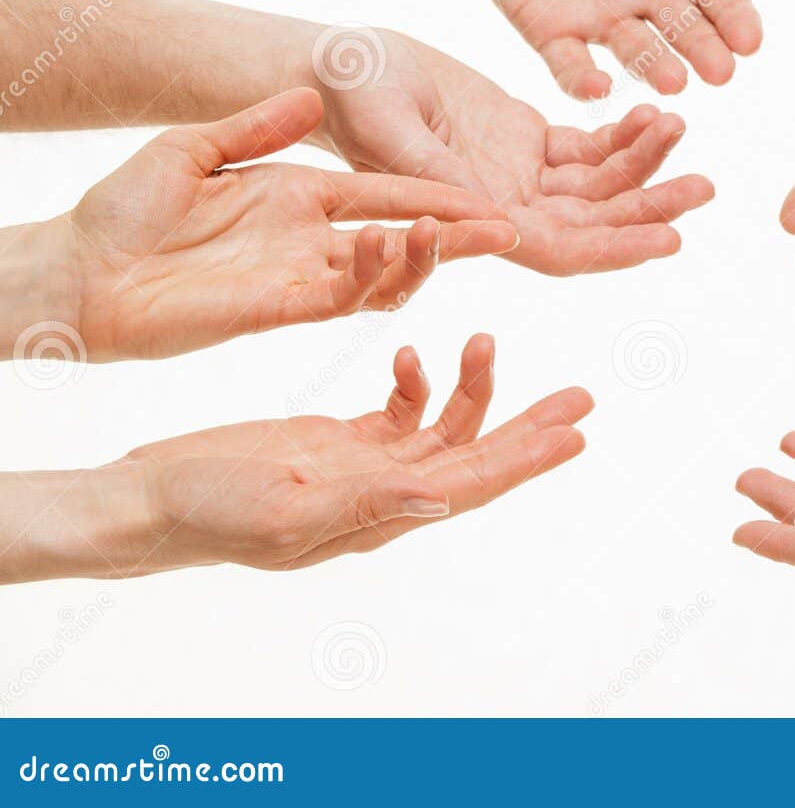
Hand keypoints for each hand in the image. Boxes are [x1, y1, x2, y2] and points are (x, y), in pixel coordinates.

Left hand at [64, 89, 516, 359]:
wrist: (78, 269)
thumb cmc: (122, 210)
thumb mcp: (193, 148)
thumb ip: (256, 127)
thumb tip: (310, 96)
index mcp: (301, 198)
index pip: (388, 193)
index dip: (439, 195)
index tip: (487, 194)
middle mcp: (312, 240)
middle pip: (405, 238)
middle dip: (460, 235)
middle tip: (510, 228)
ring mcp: (300, 276)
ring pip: (387, 273)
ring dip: (426, 255)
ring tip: (456, 231)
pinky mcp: (281, 308)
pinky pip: (346, 296)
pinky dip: (377, 274)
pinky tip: (392, 245)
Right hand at [109, 335, 587, 574]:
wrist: (151, 500)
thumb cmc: (207, 512)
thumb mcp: (286, 509)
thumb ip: (365, 502)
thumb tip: (442, 496)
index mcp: (380, 513)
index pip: (472, 483)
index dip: (527, 458)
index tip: (576, 434)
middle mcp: (385, 493)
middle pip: (477, 454)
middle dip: (530, 424)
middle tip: (584, 395)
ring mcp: (365, 466)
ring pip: (445, 426)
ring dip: (472, 385)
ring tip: (485, 339)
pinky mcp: (340, 441)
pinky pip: (400, 410)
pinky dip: (416, 380)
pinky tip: (408, 350)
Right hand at [314, 31, 712, 275]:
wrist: (342, 61)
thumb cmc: (348, 93)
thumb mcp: (388, 129)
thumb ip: (437, 176)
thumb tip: (495, 223)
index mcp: (473, 220)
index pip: (557, 251)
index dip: (613, 250)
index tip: (668, 240)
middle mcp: (505, 209)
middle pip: (593, 223)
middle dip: (649, 207)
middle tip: (704, 187)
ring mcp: (520, 176)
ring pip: (598, 185)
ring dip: (645, 165)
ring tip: (684, 131)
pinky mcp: (528, 141)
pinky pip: (589, 148)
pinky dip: (623, 134)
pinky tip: (654, 115)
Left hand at [442, 0, 762, 98]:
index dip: (733, 12)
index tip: (750, 39)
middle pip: (683, 25)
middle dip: (704, 49)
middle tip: (721, 73)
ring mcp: (600, 13)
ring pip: (636, 50)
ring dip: (655, 68)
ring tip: (673, 82)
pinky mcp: (551, 31)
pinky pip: (570, 63)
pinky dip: (583, 79)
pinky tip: (596, 88)